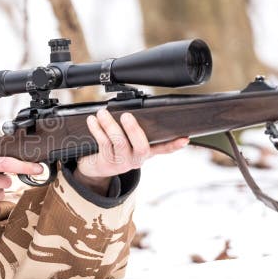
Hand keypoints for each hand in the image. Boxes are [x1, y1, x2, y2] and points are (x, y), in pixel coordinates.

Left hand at [74, 109, 188, 194]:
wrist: (95, 168)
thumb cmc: (113, 147)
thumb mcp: (126, 141)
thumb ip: (133, 130)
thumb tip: (132, 110)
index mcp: (145, 152)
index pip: (163, 149)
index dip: (174, 145)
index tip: (185, 138)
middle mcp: (136, 159)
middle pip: (141, 147)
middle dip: (134, 129)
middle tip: (126, 115)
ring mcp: (122, 163)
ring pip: (118, 142)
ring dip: (110, 125)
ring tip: (102, 113)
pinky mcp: (107, 163)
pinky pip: (103, 143)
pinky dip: (97, 130)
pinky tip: (92, 121)